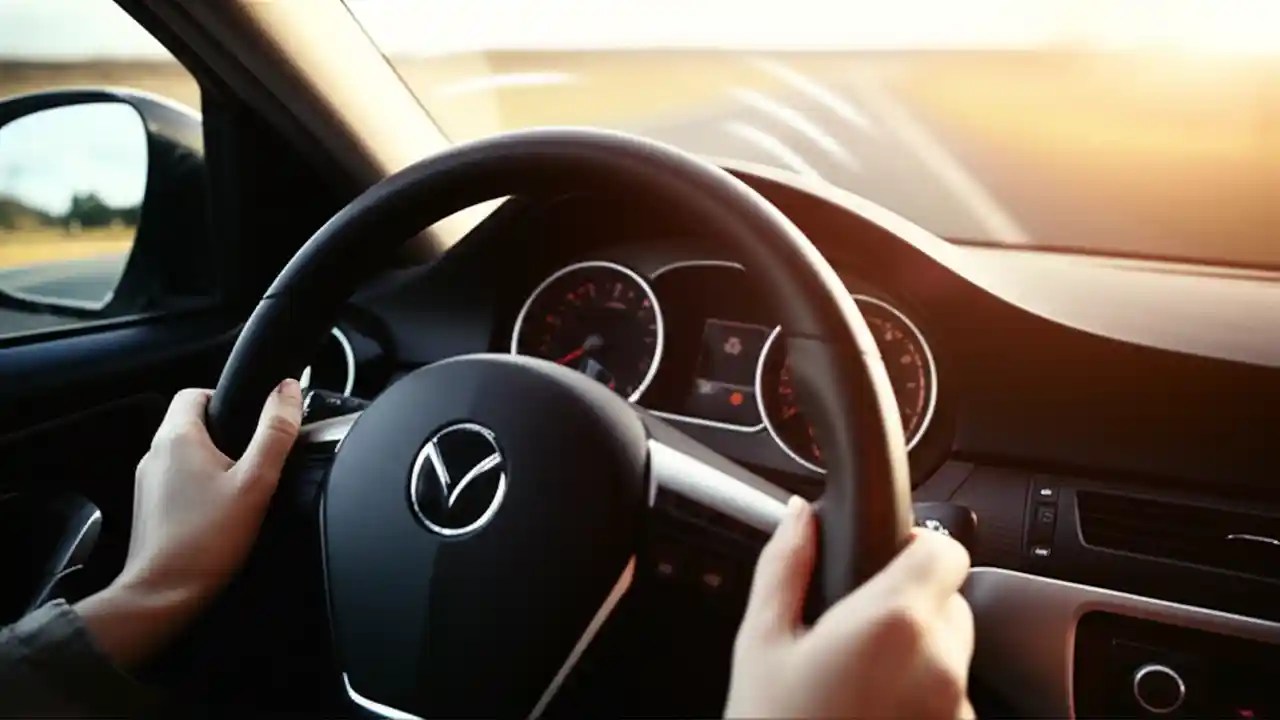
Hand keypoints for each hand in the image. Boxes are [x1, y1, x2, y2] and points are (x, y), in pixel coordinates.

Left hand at [75, 380, 302, 667]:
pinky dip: (199, 486)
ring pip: (185, 454)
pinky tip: (221, 511)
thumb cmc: (208, 540)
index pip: (195, 391)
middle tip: (256, 456)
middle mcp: (155, 454)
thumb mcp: (256, 482)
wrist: (164, 594)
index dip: (227, 397)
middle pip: (191, 423)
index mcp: (177, 437)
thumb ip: (275, 433)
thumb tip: (289, 390)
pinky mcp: (149, 507)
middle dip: (226, 433)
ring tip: (242, 486)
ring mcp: (147, 482)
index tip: (254, 419)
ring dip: (213, 461)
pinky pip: (177, 481)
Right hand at [725, 497, 974, 718]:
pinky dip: (918, 699)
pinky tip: (867, 714)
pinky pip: (947, 700)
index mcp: (892, 623)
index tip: (882, 562)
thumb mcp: (760, 643)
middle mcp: (939, 666)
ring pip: (950, 655)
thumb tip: (799, 517)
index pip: (946, 550)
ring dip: (915, 655)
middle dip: (909, 604)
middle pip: (950, 602)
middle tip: (852, 632)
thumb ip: (784, 566)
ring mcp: (954, 711)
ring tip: (854, 684)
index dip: (914, 547)